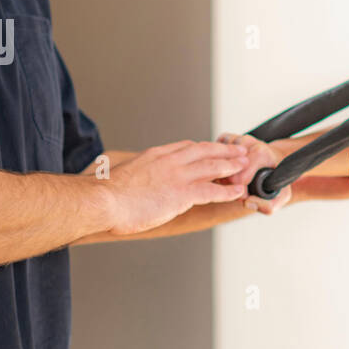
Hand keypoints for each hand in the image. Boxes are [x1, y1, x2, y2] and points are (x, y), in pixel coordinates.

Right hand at [104, 140, 249, 234]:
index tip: (211, 148)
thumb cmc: (105, 195)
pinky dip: (228, 191)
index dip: (202, 148)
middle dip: (224, 151)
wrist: (102, 201)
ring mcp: (176, 176)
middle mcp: (169, 161)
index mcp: (154, 156)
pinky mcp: (181, 194)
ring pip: (212, 167)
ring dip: (232, 166)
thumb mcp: (123, 176)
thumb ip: (135, 176)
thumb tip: (131, 183)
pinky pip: (211, 191)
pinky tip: (239, 191)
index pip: (184, 147)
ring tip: (246, 166)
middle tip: (239, 150)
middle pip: (204, 151)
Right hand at [215, 132, 293, 214]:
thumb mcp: (282, 196)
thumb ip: (268, 205)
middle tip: (241, 189)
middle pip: (225, 172)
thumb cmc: (277, 177)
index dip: (241, 194)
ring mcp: (235, 138)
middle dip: (230, 187)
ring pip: (216, 164)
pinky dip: (217, 166)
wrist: (277, 158)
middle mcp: (246, 142)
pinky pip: (212, 156)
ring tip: (235, 179)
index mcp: (261, 152)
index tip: (246, 196)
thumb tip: (246, 203)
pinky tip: (228, 170)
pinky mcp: (225, 138)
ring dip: (222, 176)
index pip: (239, 178)